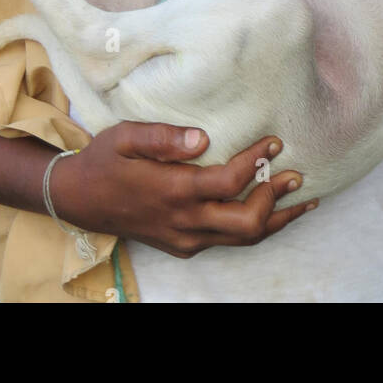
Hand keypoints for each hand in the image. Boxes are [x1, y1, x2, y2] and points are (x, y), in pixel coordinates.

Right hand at [51, 124, 313, 258]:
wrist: (79, 200)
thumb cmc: (104, 160)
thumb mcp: (124, 137)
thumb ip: (163, 137)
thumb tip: (202, 137)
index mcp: (172, 190)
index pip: (229, 182)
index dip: (257, 163)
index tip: (275, 142)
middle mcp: (184, 221)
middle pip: (247, 223)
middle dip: (276, 199)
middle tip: (296, 174)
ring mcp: (185, 239)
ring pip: (243, 239)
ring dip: (276, 219)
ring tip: (303, 200)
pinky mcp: (184, 246)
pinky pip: (229, 242)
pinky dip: (256, 228)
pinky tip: (272, 212)